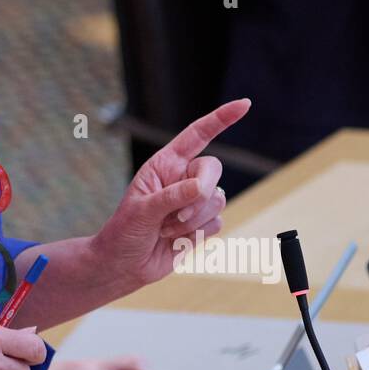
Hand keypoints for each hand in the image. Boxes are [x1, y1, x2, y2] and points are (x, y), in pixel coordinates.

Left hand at [92, 99, 250, 287]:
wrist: (124, 265)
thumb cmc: (124, 232)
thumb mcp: (142, 211)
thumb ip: (172, 197)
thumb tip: (202, 188)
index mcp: (165, 164)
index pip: (197, 135)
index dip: (221, 119)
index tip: (244, 104)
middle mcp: (182, 178)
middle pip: (214, 169)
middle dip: (200, 192)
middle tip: (177, 215)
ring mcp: (193, 201)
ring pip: (217, 200)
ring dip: (193, 220)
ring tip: (166, 230)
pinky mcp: (201, 224)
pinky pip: (218, 223)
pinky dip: (198, 235)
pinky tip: (176, 240)